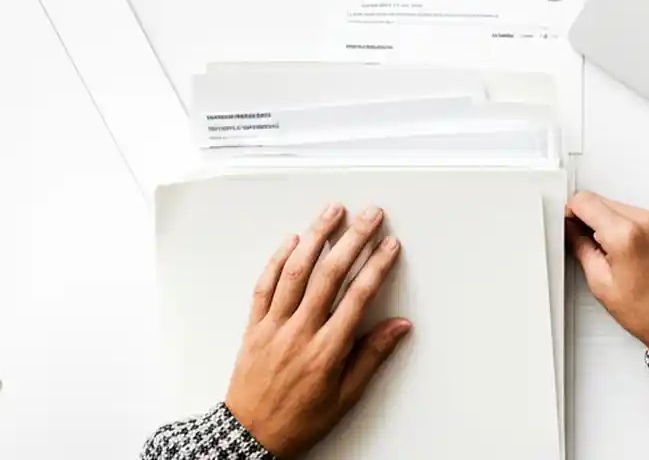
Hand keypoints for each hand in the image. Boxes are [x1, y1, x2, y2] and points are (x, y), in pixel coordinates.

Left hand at [225, 203, 410, 457]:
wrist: (250, 437)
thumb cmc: (298, 420)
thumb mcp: (346, 396)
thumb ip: (372, 356)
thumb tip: (398, 327)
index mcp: (327, 351)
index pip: (358, 297)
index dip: (377, 266)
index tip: (390, 246)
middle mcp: (300, 332)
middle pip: (329, 274)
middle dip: (354, 239)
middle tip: (370, 215)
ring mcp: (274, 326)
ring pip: (296, 271)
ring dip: (316, 236)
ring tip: (332, 212)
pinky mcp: (254, 326)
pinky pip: (264, 285)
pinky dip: (278, 259)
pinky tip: (291, 240)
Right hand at [566, 192, 648, 353]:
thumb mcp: (601, 284)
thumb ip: (581, 249)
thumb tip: (572, 232)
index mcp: (625, 233)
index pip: (584, 201)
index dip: (569, 213)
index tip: (567, 226)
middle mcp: (643, 221)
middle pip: (598, 199)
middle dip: (584, 218)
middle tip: (581, 243)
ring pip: (613, 205)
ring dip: (601, 223)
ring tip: (603, 253)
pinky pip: (629, 214)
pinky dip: (617, 227)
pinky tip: (617, 252)